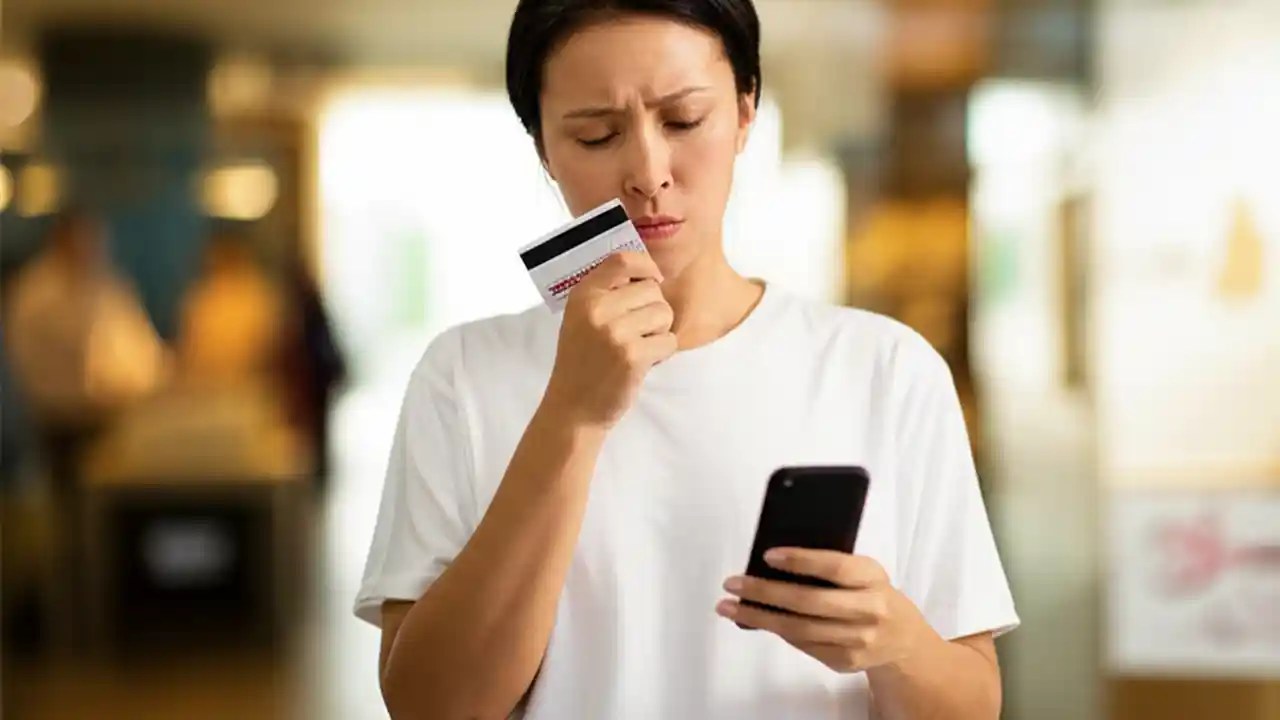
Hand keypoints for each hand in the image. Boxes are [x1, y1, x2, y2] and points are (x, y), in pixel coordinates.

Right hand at [542, 251, 676, 429]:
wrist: (573, 408)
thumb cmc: (583, 362)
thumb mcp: (581, 319)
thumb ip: (608, 293)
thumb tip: (650, 272)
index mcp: (583, 295)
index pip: (622, 260)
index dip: (646, 266)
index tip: (654, 279)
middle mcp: (597, 309)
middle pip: (652, 290)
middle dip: (654, 309)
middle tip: (639, 332)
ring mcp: (615, 333)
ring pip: (664, 313)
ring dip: (660, 331)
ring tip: (640, 346)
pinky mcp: (632, 356)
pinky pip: (669, 341)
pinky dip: (662, 353)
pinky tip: (644, 363)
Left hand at [717, 549, 935, 673]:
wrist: (903, 639)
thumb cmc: (873, 593)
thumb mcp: (864, 571)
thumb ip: (831, 565)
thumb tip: (775, 560)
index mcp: (873, 578)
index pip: (835, 567)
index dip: (800, 561)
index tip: (767, 555)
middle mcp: (869, 610)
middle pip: (809, 602)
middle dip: (765, 592)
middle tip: (733, 584)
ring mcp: (858, 641)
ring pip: (800, 629)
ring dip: (760, 616)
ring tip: (730, 605)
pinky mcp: (846, 661)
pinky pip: (803, 645)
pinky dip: (777, 630)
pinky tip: (757, 620)